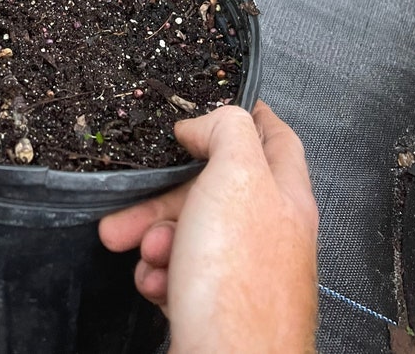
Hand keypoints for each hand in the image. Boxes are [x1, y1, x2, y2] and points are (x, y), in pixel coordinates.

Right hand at [99, 101, 318, 353]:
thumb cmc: (239, 283)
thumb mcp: (236, 176)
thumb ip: (227, 131)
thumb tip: (206, 123)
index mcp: (286, 196)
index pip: (278, 140)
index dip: (251, 116)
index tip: (225, 104)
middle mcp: (273, 234)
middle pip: (216, 190)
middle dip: (165, 193)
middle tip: (128, 202)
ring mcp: (248, 275)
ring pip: (191, 234)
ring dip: (155, 235)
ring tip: (142, 253)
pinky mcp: (222, 310)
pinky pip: (183, 277)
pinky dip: (161, 276)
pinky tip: (155, 286)